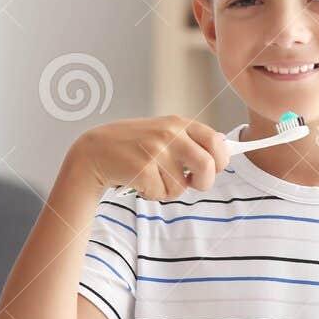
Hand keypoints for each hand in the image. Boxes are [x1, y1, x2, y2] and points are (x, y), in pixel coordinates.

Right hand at [68, 116, 229, 198]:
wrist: (95, 151)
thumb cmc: (132, 146)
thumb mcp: (162, 134)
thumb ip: (188, 141)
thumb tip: (223, 151)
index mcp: (177, 123)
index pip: (216, 141)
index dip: (220, 160)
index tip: (213, 169)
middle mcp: (169, 134)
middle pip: (207, 166)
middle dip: (203, 182)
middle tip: (190, 183)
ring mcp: (155, 151)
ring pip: (181, 186)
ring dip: (169, 190)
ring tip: (152, 178)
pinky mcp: (142, 169)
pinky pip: (162, 194)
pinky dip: (152, 194)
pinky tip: (139, 182)